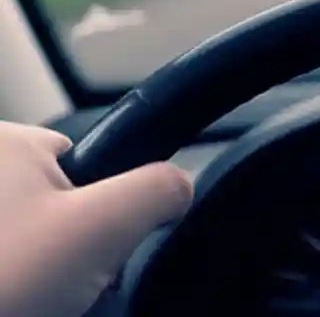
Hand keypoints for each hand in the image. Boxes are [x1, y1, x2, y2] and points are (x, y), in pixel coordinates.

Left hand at [0, 121, 192, 316]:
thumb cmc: (0, 283)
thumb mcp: (101, 228)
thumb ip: (158, 190)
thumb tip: (179, 186)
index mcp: (4, 142)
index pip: (78, 163)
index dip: (97, 212)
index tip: (87, 253)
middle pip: (49, 208)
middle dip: (65, 252)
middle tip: (58, 289)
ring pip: (23, 246)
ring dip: (39, 280)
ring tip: (34, 304)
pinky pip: (10, 273)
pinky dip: (16, 291)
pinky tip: (18, 304)